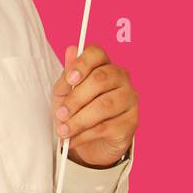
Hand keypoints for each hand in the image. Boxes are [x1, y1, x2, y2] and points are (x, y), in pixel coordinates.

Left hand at [51, 44, 137, 168]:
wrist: (90, 142)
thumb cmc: (77, 111)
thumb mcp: (64, 94)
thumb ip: (67, 76)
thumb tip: (70, 50)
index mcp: (103, 64)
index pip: (96, 53)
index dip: (82, 63)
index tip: (69, 79)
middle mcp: (121, 77)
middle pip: (100, 79)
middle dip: (76, 99)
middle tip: (60, 114)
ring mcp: (129, 98)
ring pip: (104, 105)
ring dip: (79, 120)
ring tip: (64, 130)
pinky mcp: (131, 122)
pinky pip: (106, 126)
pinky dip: (85, 135)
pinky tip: (73, 139)